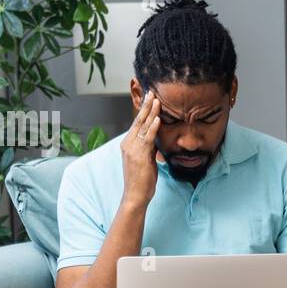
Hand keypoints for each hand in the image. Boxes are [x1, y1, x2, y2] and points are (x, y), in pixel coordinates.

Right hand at [121, 90, 160, 204]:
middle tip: (151, 91)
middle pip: (138, 120)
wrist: (135, 195)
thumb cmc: (142, 180)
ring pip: (142, 126)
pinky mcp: (140, 155)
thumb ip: (149, 149)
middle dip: (145, 105)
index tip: (149, 98)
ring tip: (156, 99)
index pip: (136, 123)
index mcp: (128, 144)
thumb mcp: (146, 160)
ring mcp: (132, 149)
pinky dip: (153, 127)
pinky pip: (147, 138)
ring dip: (150, 112)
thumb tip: (156, 141)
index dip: (143, 110)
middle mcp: (128, 144)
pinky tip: (158, 118)